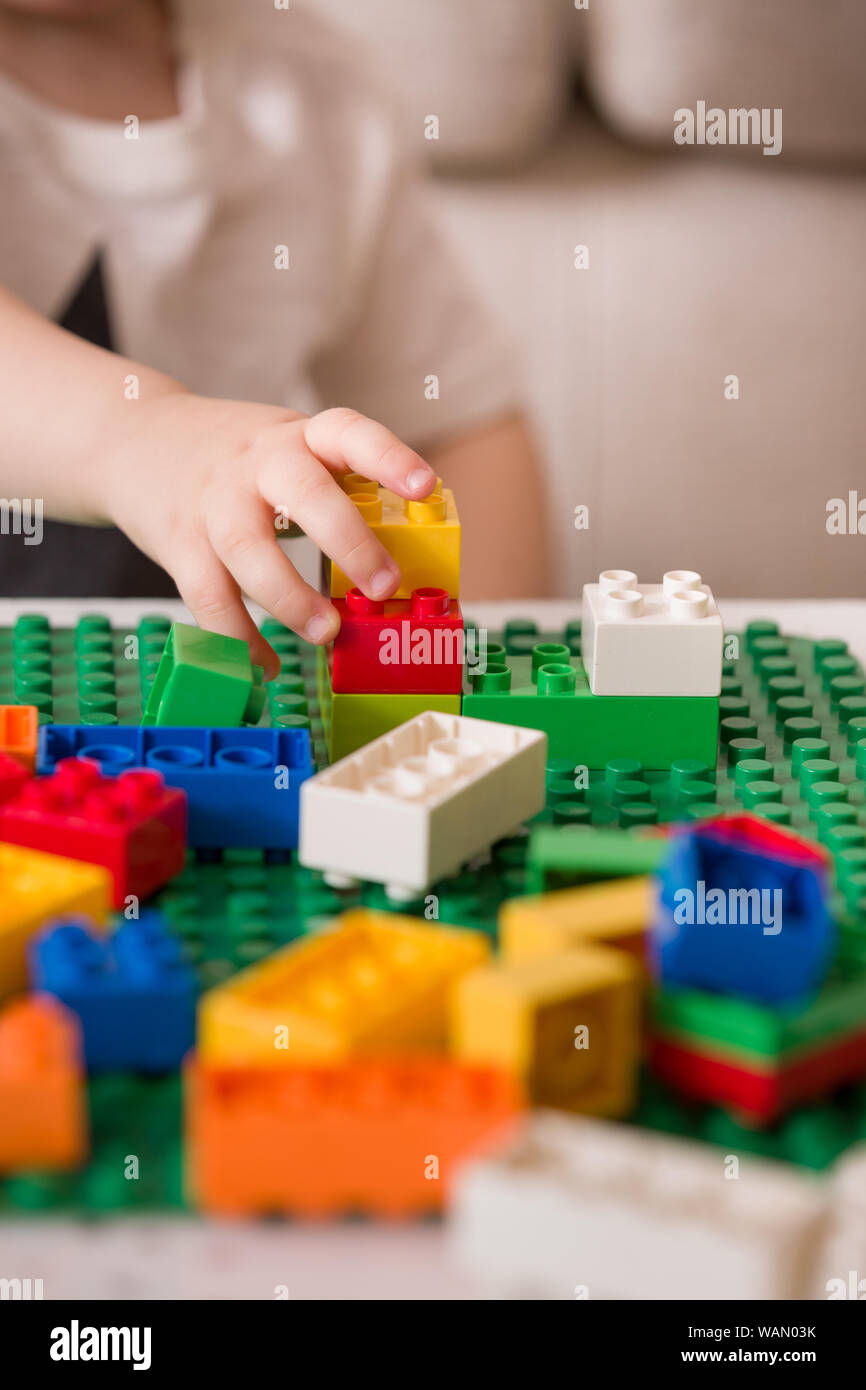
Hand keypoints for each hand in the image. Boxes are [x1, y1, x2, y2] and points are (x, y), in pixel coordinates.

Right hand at [101, 392, 436, 677]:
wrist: (134, 439)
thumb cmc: (235, 459)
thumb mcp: (287, 449)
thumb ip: (334, 491)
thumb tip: (399, 563)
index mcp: (297, 437)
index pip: (348, 433)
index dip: (387, 458)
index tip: (424, 487)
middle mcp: (256, 463)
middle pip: (303, 493)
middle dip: (348, 540)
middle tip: (383, 585)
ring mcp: (214, 502)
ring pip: (247, 549)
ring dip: (289, 597)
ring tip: (325, 631)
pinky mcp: (179, 543)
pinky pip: (208, 596)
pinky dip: (238, 639)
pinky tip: (265, 665)